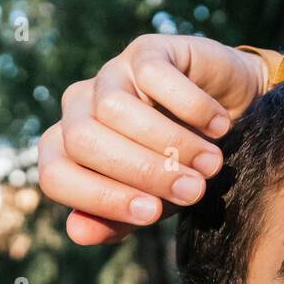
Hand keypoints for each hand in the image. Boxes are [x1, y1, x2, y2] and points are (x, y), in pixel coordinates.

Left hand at [38, 35, 268, 244]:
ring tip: (211, 165)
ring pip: (114, 109)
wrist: (228, 120)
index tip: (153, 214)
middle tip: (194, 191)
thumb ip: (114, 221)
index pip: (56, 175)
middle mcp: (78, 108)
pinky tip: (218, 126)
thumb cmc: (179, 168)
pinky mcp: (143, 51)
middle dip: (142, 172)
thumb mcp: (151, 204)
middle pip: (83, 140)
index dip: (101, 199)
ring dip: (171, 143)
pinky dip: (191, 106)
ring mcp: (108, 75)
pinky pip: (153, 76)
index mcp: (66, 149)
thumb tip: (78, 232)